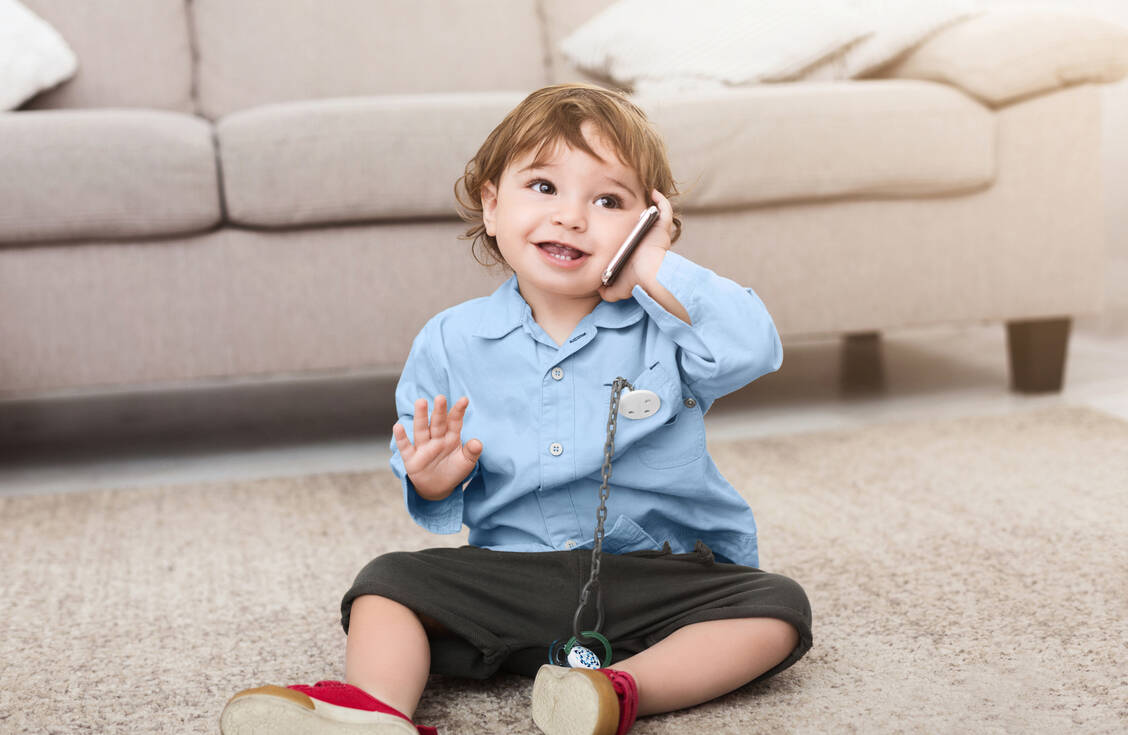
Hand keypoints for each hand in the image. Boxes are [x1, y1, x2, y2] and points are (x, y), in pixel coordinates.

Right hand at [392, 395, 482, 500]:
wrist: (437, 488)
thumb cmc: (453, 471)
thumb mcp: (466, 463)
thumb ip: (472, 452)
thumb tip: (477, 443)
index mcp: (450, 438)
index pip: (454, 422)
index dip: (458, 411)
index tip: (464, 400)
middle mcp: (436, 439)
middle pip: (437, 423)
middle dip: (439, 411)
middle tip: (440, 398)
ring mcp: (423, 448)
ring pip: (421, 430)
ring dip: (420, 417)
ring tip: (421, 402)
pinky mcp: (411, 459)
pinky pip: (405, 447)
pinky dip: (401, 438)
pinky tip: (398, 427)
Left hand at [598, 188, 674, 302]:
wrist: (649, 276)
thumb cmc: (636, 281)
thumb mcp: (617, 288)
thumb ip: (607, 290)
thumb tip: (599, 290)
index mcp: (638, 251)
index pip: (631, 237)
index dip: (623, 228)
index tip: (611, 218)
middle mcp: (649, 240)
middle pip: (642, 224)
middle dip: (635, 214)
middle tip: (622, 203)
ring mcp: (657, 232)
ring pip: (654, 214)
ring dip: (649, 205)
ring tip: (638, 193)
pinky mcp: (663, 227)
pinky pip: (664, 209)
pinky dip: (660, 200)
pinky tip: (653, 192)